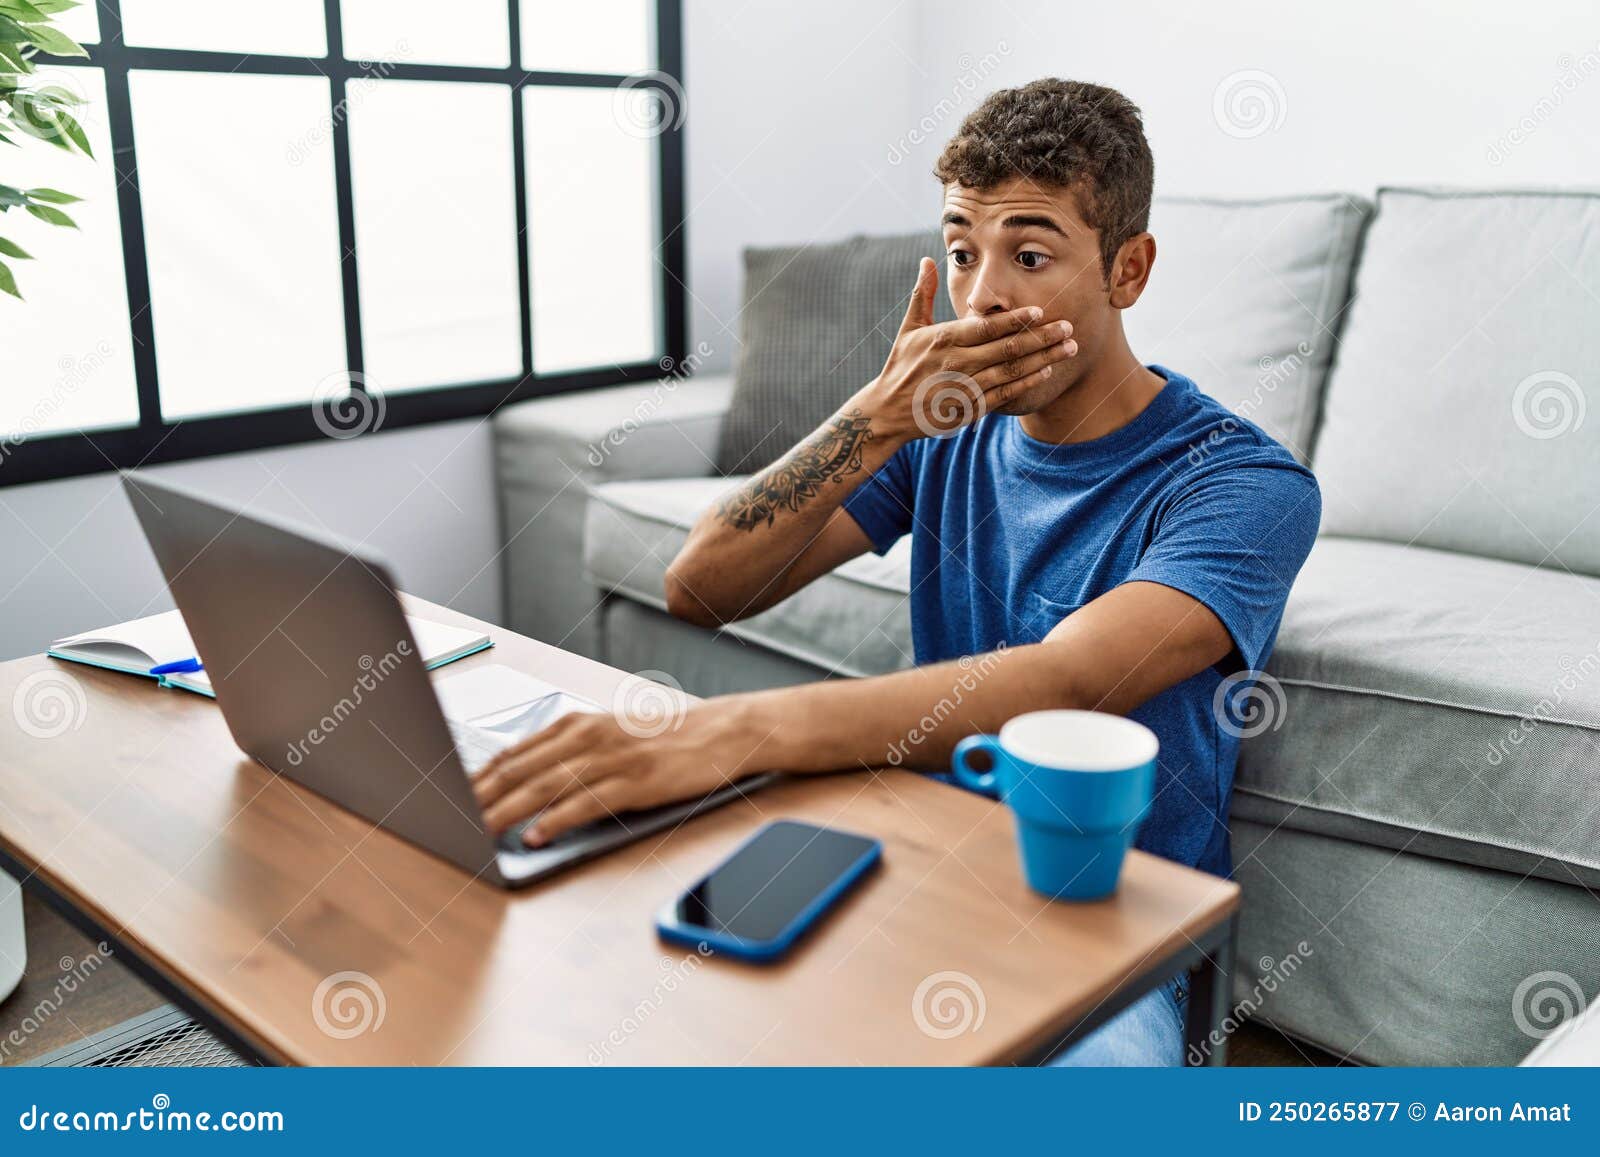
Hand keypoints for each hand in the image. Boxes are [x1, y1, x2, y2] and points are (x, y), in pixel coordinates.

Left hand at [470, 701, 761, 846]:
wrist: (725, 730)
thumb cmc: (669, 737)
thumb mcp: (613, 734)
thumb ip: (573, 751)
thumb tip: (528, 780)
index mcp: (579, 724)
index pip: (515, 753)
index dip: (479, 778)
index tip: (452, 798)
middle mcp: (589, 737)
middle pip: (521, 770)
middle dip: (481, 798)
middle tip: (450, 819)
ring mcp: (613, 758)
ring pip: (546, 787)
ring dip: (508, 811)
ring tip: (479, 832)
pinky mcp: (637, 782)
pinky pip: (588, 803)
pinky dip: (558, 820)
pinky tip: (537, 835)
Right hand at [857, 257, 1077, 441]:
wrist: (888, 412)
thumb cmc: (901, 366)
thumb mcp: (909, 328)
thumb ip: (923, 294)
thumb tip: (927, 260)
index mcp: (945, 339)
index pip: (987, 326)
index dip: (1016, 319)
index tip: (1041, 310)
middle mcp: (957, 363)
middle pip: (1007, 348)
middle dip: (1042, 337)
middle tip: (1069, 327)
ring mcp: (965, 387)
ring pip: (1012, 372)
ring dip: (1044, 359)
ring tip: (1070, 348)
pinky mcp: (969, 409)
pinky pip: (1005, 394)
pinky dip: (1028, 383)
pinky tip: (1047, 371)